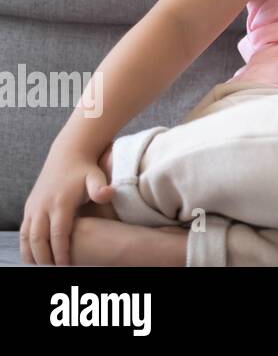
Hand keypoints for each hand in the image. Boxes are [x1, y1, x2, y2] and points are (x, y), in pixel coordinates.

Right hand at [20, 144, 113, 264]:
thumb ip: (101, 187)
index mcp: (60, 202)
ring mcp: (34, 206)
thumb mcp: (97, 176)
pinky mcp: (30, 206)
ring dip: (32, 255)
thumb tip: (107, 194)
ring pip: (27, 237)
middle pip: (39, 239)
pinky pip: (24, 230)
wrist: (69, 153)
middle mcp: (43, 206)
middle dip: (45, 258)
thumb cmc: (87, 169)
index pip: (58, 233)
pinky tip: (33, 256)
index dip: (60, 252)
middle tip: (54, 271)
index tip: (66, 266)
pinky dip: (26, 245)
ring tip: (42, 268)